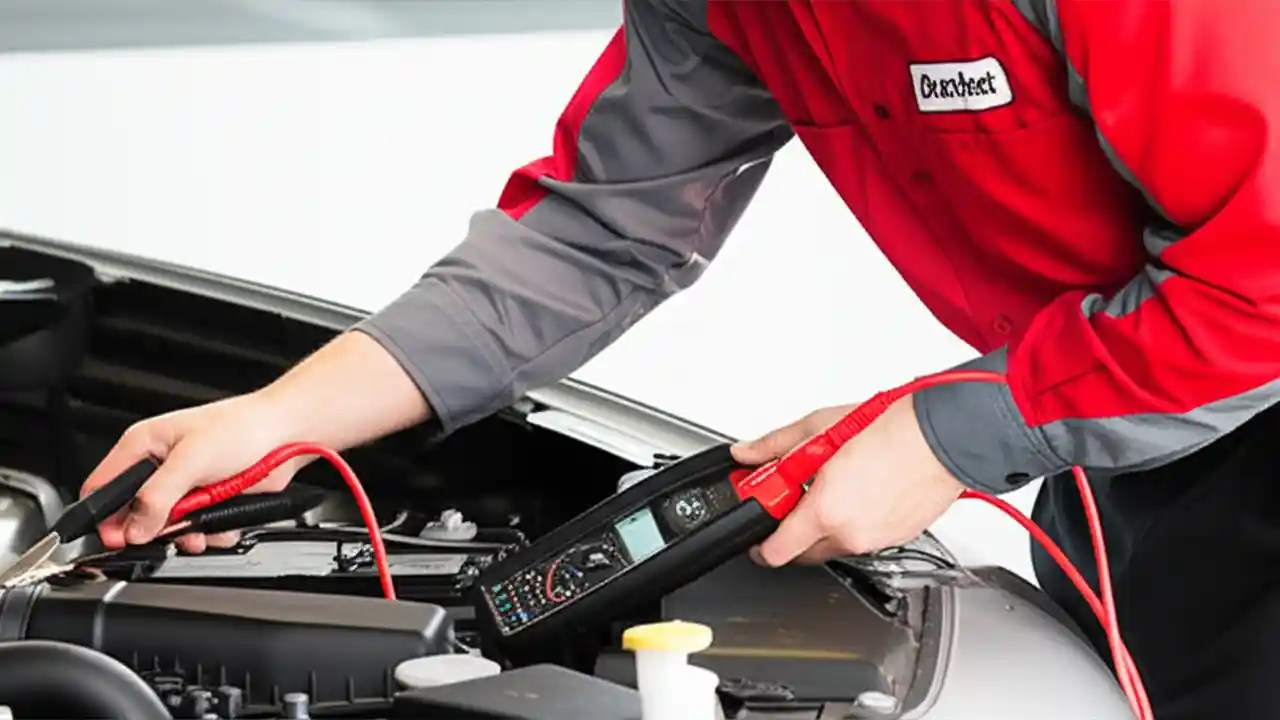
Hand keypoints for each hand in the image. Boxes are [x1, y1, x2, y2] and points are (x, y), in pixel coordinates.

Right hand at [80, 393, 308, 553]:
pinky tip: (223, 521)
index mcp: (144, 444)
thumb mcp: (191, 461)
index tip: (116, 539)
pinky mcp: (210, 500)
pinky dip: (211, 531)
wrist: (287, 435)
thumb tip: (134, 527)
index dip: (105, 516)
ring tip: (202, 525)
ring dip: (187, 533)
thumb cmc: (243, 427)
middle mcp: (162, 465)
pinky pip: (199, 528)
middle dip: (154, 528)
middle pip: (137, 514)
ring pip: (170, 526)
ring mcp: (186, 485)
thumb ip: (158, 496)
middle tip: (168, 531)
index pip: (105, 486)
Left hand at [731, 396, 963, 565]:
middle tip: (794, 499)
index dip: (760, 545)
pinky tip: (863, 490)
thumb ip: (774, 447)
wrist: (942, 435)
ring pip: (836, 544)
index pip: (777, 552)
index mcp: (825, 512)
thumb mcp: (818, 428)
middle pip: (805, 553)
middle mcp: (850, 535)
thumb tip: (746, 453)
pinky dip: (856, 520)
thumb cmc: (890, 429)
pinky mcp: (898, 537)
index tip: (757, 533)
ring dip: (827, 524)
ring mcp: (876, 540)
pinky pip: (865, 537)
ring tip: (835, 484)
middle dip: (794, 531)